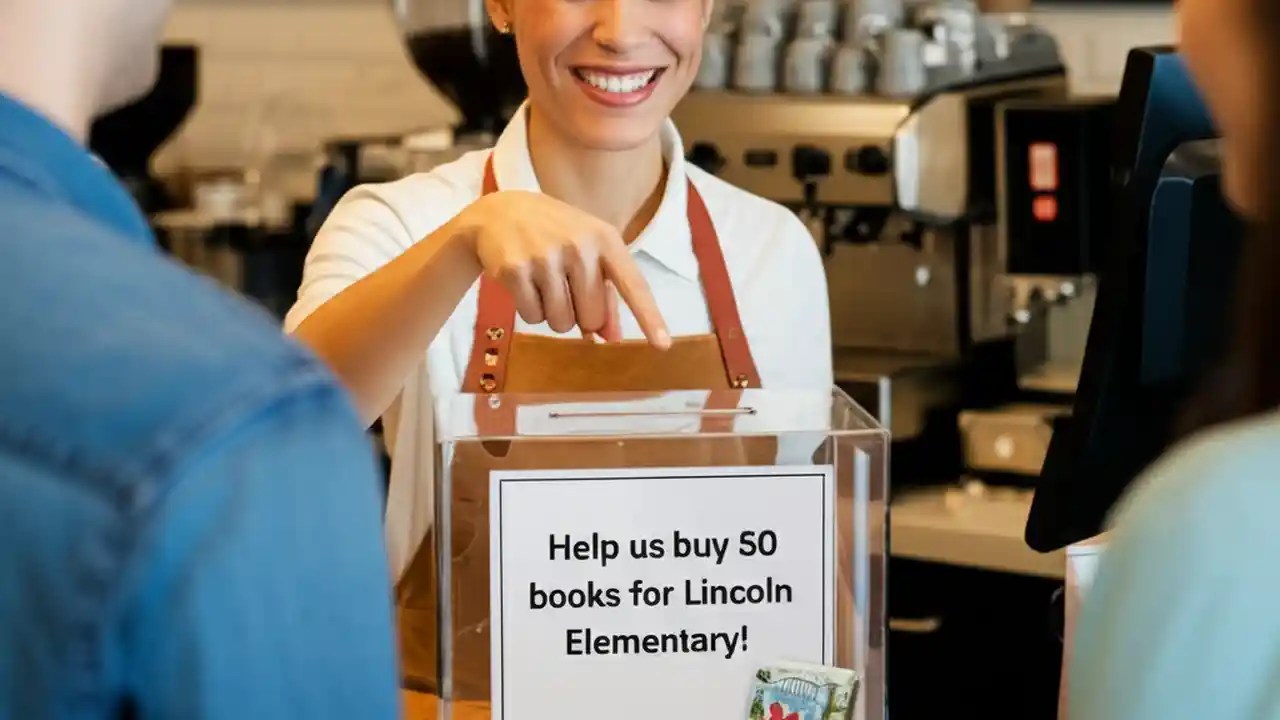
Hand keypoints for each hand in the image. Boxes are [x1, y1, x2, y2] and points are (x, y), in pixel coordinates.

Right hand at [455, 190, 670, 347]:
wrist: (499, 212)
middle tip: (563, 287)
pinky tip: (523, 281)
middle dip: (579, 315)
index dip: (649, 318)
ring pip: (561, 323)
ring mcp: (545, 256)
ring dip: (552, 313)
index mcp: (605, 239)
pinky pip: (532, 318)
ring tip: (541, 281)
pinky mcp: (515, 270)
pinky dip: (528, 309)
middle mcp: (579, 245)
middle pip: (591, 317)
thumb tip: (612, 338)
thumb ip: (604, 293)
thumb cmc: (554, 235)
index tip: (663, 346)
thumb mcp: (586, 251)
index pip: (632, 285)